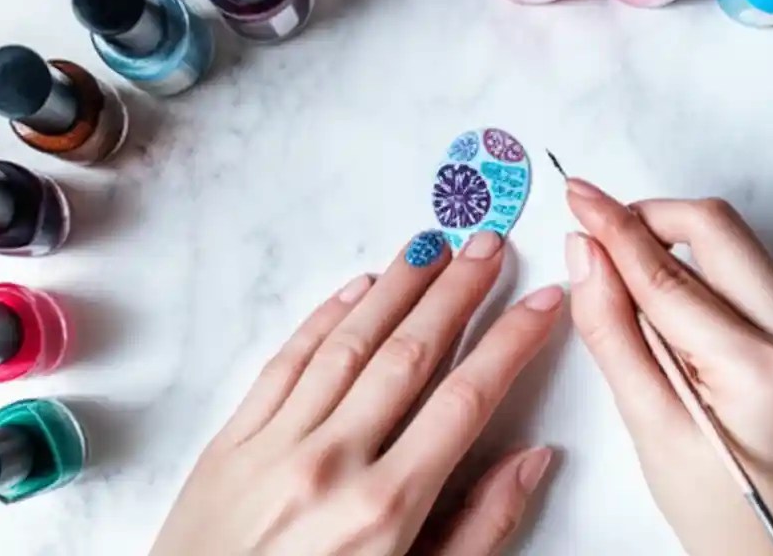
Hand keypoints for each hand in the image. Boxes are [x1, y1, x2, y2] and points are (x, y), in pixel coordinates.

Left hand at [151, 230, 562, 555]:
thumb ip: (479, 529)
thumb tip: (531, 460)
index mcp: (384, 510)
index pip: (466, 399)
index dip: (511, 343)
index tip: (542, 304)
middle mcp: (329, 465)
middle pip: (410, 354)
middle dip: (458, 292)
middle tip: (491, 247)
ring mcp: (273, 448)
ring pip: (347, 343)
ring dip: (397, 286)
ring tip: (434, 245)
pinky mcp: (230, 445)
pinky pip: (284, 363)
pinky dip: (324, 318)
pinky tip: (356, 288)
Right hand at [563, 180, 772, 555]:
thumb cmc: (716, 505)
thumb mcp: (649, 425)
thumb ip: (613, 332)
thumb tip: (587, 256)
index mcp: (764, 371)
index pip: (671, 277)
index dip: (616, 230)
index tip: (580, 197)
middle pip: (718, 229)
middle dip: (651, 220)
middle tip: (601, 232)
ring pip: (733, 244)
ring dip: (673, 246)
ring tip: (631, 286)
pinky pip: (746, 271)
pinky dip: (699, 273)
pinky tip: (671, 312)